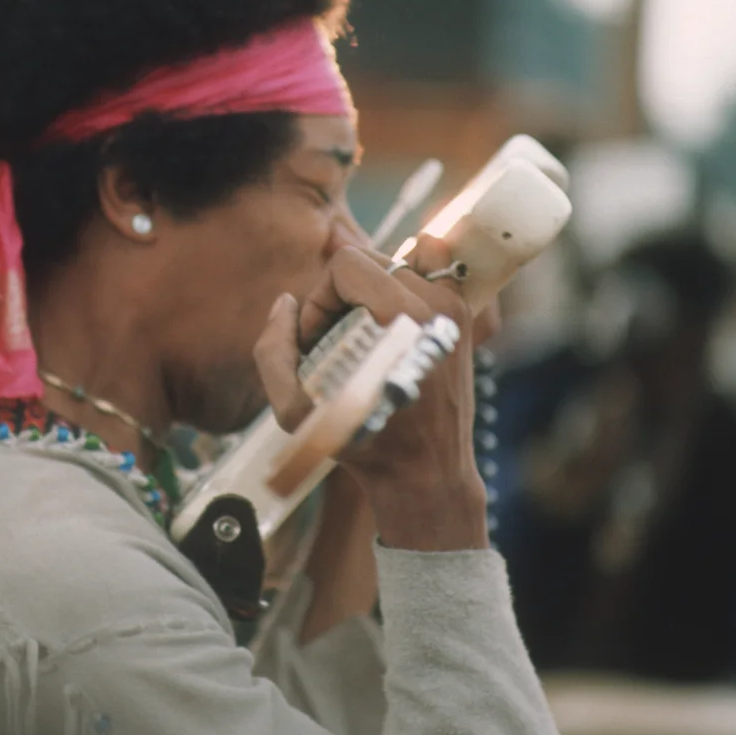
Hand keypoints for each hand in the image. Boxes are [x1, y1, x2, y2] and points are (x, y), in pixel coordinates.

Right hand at [254, 235, 494, 551]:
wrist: (426, 475)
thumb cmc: (363, 446)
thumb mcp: (297, 412)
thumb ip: (274, 351)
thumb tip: (287, 303)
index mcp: (403, 317)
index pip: (346, 264)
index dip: (319, 300)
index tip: (316, 340)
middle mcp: (437, 305)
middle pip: (370, 259)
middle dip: (338, 295)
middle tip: (332, 340)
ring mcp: (455, 310)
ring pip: (396, 265)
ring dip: (367, 294)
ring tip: (359, 337)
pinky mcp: (462, 321)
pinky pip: (430, 273)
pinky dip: (403, 286)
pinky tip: (389, 320)